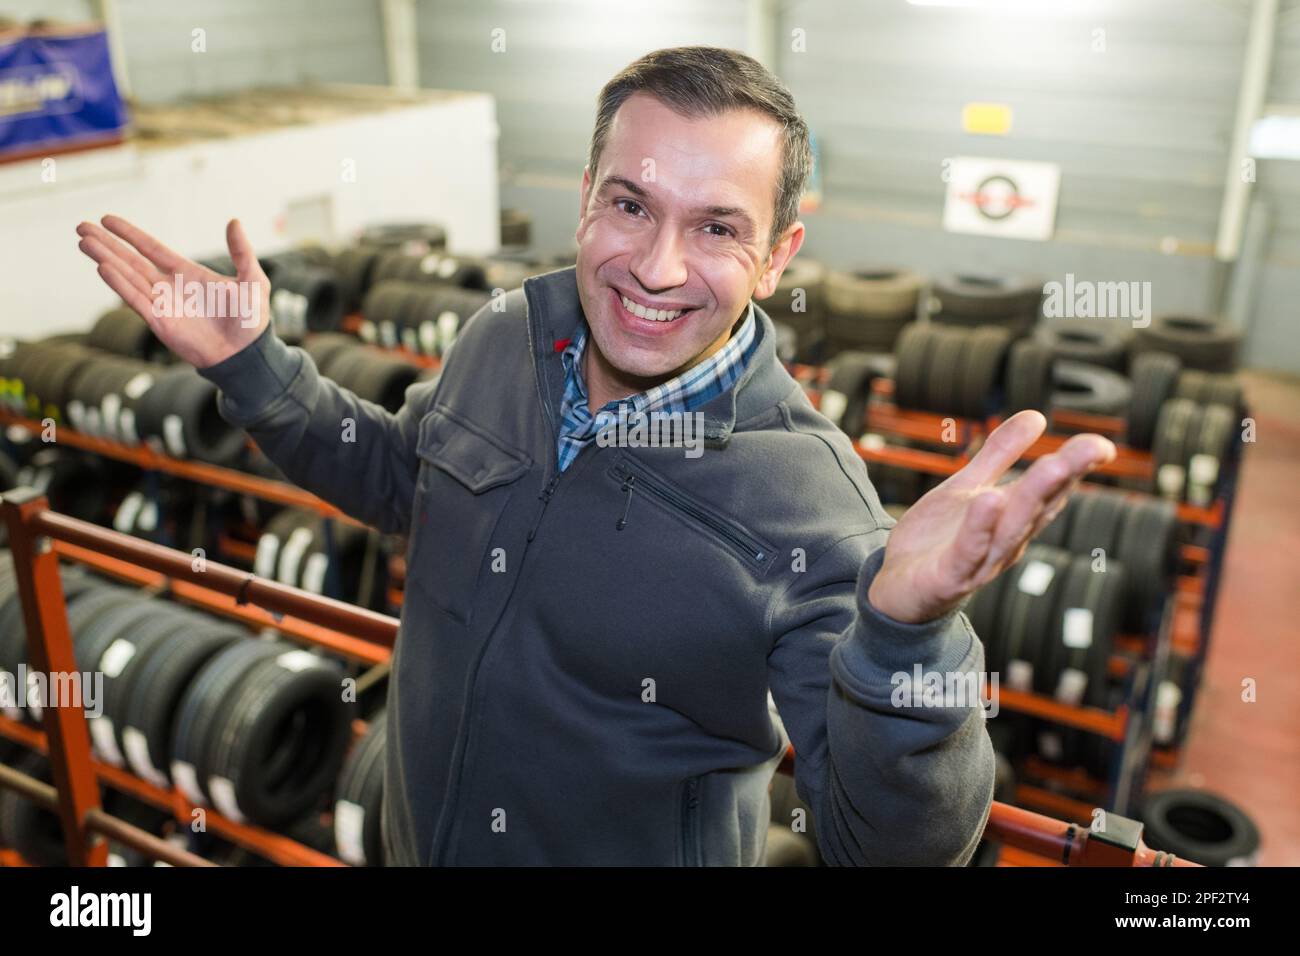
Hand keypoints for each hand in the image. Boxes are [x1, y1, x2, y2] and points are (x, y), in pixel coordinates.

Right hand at [75, 215, 271, 368]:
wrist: (248, 354)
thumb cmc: (252, 320)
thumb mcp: (252, 280)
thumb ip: (242, 252)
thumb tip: (234, 222)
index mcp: (188, 274)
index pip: (152, 249)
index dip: (130, 234)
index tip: (107, 219)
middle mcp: (170, 287)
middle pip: (131, 260)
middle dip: (107, 244)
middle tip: (81, 227)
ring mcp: (163, 305)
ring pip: (127, 277)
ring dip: (106, 259)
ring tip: (83, 242)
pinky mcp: (161, 323)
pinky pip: (136, 300)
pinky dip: (120, 284)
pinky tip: (103, 268)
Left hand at [867, 410, 1116, 623]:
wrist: (897, 588)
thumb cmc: (939, 541)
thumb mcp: (968, 488)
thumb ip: (999, 455)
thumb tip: (1037, 415)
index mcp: (1013, 519)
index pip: (1051, 491)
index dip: (1076, 468)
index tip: (1102, 446)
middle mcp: (1005, 542)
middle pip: (1038, 507)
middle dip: (1062, 477)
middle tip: (1091, 448)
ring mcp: (980, 562)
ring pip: (1011, 529)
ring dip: (1033, 498)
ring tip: (1053, 465)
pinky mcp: (949, 577)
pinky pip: (967, 551)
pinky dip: (980, 528)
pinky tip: (989, 499)